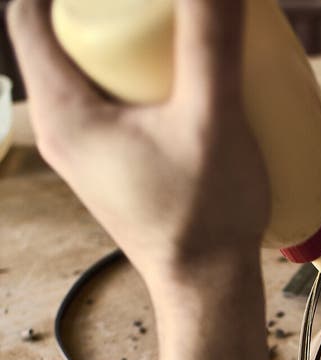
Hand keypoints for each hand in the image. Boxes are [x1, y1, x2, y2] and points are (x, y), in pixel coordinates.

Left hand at [8, 0, 268, 293]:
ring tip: (177, 32)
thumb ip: (210, 41)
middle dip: (107, 9)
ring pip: (93, 72)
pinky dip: (142, 79)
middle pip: (62, 38)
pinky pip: (116, 104)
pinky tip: (186, 81)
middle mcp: (65, 132)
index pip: (28, 15)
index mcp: (64, 115)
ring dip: (128, 43)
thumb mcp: (211, 122)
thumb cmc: (205, 220)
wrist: (209, 289)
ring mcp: (91, 152)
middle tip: (159, 7)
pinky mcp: (118, 166)